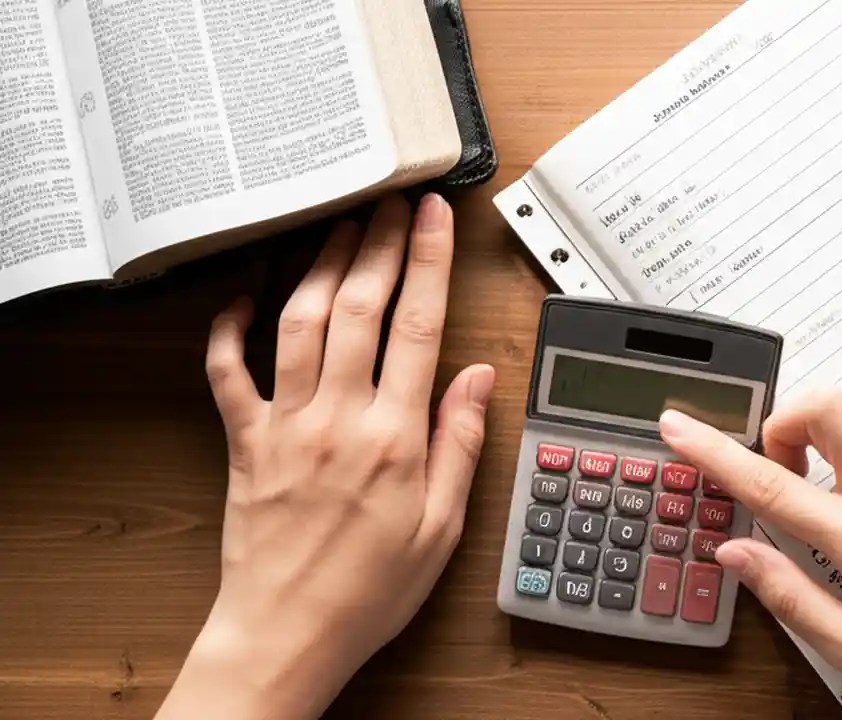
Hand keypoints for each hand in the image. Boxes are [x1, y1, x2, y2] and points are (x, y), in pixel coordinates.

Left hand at [156, 194, 493, 719]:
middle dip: (379, 242)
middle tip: (392, 200)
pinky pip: (226, 370)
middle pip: (359, 307)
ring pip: (299, 321)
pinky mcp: (244, 441)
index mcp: (395, 439)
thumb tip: (476, 377)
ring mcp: (285, 424)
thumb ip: (460, 445)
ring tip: (343, 227)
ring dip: (322, 265)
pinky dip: (230, 326)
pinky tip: (248, 294)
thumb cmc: (369, 590)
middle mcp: (337, 418)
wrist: (288, 634)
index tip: (436, 216)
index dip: (429, 261)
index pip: (418, 327)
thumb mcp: (442, 528)